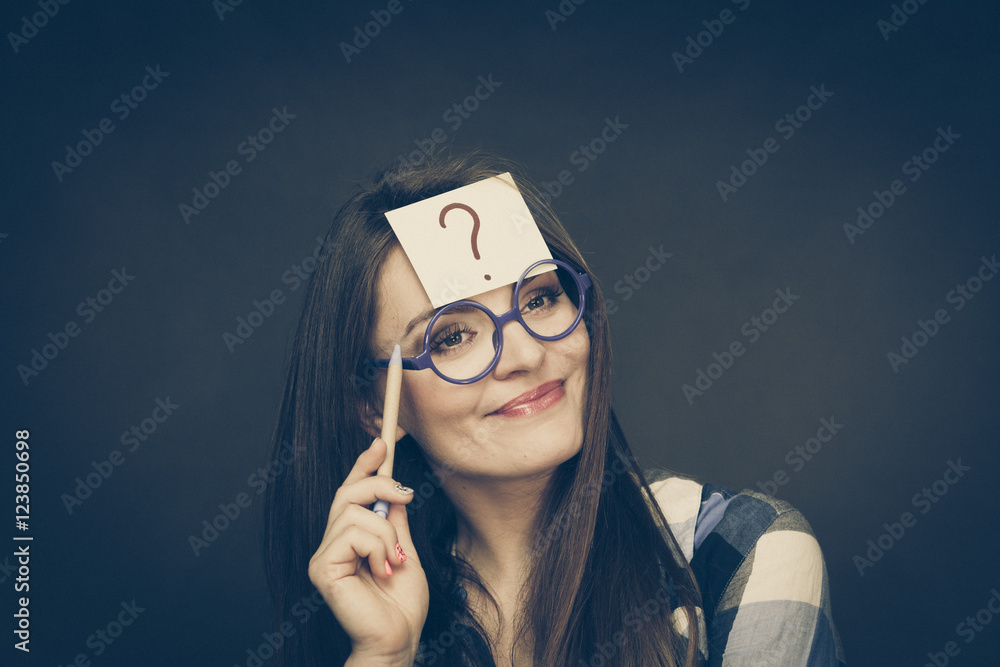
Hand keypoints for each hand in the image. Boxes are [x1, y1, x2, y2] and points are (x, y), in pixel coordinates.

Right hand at [308, 437, 428, 662]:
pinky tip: (382, 570)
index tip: (382, 442)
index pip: (351, 492)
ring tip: (393, 560)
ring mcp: (325, 555)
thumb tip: (393, 488)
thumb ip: (394, 521)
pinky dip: (377, 547)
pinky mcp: (323, 567)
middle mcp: (332, 544)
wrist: (399, 638)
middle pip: (347, 492)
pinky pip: (352, 533)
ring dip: (385, 532)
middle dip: (380, 483)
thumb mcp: (404, 550)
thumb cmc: (402, 605)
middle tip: (405, 495)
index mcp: (351, 539)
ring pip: (354, 512)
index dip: (364, 465)